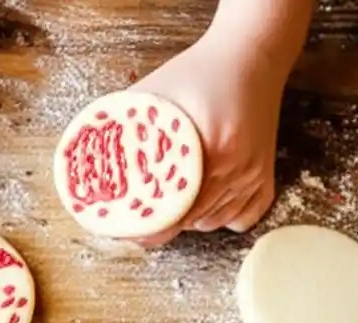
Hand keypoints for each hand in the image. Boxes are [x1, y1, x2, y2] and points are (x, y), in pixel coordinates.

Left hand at [125, 29, 287, 245]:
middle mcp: (238, 169)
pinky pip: (241, 220)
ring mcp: (254, 176)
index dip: (147, 227)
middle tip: (139, 218)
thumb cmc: (201, 72)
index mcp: (214, 150)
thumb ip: (126, 126)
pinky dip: (219, 218)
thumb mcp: (155, 93)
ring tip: (169, 205)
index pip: (175, 212)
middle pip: (190, 222)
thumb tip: (91, 158)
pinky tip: (202, 204)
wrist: (251, 58)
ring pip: (212, 224)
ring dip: (188, 222)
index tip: (127, 229)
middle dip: (162, 225)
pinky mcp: (266, 178)